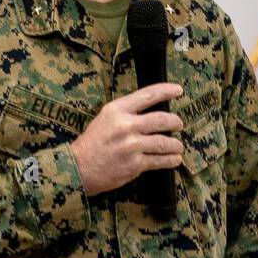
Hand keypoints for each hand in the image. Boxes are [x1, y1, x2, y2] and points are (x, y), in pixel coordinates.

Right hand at [68, 83, 183, 195]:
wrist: (79, 167)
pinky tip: (174, 159)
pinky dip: (171, 160)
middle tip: (178, 124)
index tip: (178, 90)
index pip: (148, 95)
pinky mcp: (135, 164)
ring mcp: (131, 146)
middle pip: (162, 120)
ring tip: (177, 145)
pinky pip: (160, 160)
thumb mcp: (105, 118)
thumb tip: (152, 111)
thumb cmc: (92, 143)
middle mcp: (125, 126)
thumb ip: (126, 113)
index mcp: (117, 110)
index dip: (166, 91)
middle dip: (175, 122)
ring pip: (164, 142)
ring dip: (175, 144)